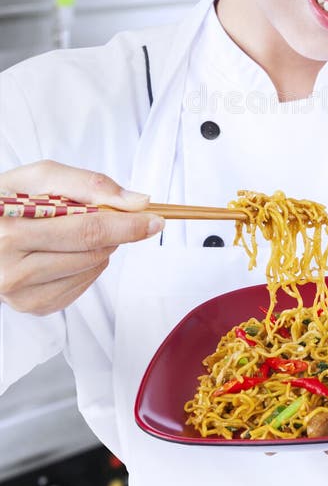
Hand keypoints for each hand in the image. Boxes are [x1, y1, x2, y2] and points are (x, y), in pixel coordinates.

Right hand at [0, 160, 163, 315]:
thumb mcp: (37, 178)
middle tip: (116, 215)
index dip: (127, 224)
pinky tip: (68, 251)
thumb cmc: (4, 200)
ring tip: (75, 229)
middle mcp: (12, 270)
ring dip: (100, 247)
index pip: (87, 230)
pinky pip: (80, 288)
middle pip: (93, 251)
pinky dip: (87, 266)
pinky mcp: (30, 307)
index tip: (155, 218)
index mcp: (11, 231)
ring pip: (91, 270)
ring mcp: (20, 294)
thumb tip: (136, 202)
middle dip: (116, 232)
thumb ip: (88, 184)